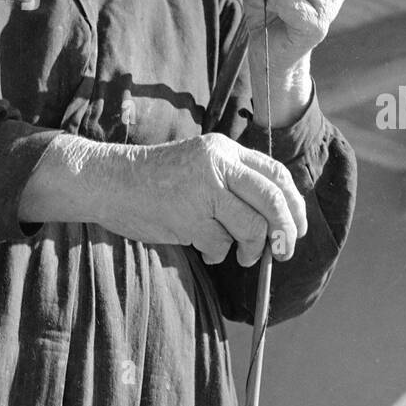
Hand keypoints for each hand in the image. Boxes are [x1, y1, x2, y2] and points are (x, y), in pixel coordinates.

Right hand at [80, 133, 306, 265]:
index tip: (296, 228)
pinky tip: (205, 250)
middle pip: (273, 200)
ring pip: (252, 227)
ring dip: (252, 250)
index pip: (276, 175)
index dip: (294, 205)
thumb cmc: (156, 180)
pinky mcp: (188, 215)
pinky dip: (218, 254)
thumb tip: (277, 219)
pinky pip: (221, 244)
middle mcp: (218, 164)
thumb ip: (234, 183)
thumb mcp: (201, 167)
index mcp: (225, 150)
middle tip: (283, 252)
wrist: (109, 181)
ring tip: (241, 256)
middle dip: (285, 231)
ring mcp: (203, 189)